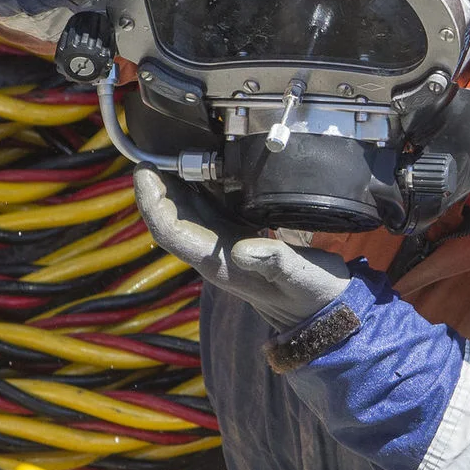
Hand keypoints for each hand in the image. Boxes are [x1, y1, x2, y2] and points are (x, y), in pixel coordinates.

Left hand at [133, 168, 352, 326]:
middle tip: (153, 153)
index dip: (151, 201)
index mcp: (220, 264)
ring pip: (188, 217)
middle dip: (157, 189)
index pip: (169, 232)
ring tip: (172, 157)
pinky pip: (210, 214)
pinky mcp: (240, 242)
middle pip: (171, 220)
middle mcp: (215, 256)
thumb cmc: (314, 297)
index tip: (145, 170)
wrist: (324, 316)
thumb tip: (242, 249)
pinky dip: (202, 192)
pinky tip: (207, 172)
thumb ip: (275, 263)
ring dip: (176, 189)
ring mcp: (225, 250)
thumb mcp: (302, 277)